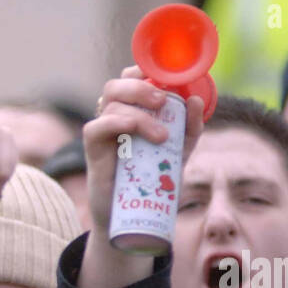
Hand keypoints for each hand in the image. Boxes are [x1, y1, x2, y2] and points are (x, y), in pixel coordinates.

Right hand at [78, 65, 205, 287]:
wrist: (133, 216)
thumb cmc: (153, 181)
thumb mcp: (180, 152)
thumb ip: (190, 128)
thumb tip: (194, 100)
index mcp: (131, 111)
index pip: (129, 78)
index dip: (142, 70)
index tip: (164, 78)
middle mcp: (113, 118)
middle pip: (116, 85)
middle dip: (141, 87)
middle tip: (163, 102)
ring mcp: (102, 134)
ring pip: (110, 103)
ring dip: (139, 113)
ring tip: (162, 136)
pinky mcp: (93, 152)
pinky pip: (96, 126)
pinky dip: (117, 123)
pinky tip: (134, 132)